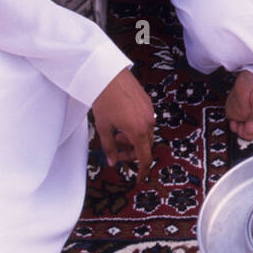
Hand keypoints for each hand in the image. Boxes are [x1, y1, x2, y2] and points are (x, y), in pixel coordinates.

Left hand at [91, 67, 155, 182]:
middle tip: (116, 151)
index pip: (144, 158)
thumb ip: (109, 147)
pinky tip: (122, 122)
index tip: (138, 178)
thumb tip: (112, 161)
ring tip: (117, 134)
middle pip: (145, 146)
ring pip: (145, 134)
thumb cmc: (104, 100)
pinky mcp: (147, 103)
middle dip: (131, 152)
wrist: (108, 74)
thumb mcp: (103, 128)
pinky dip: (136, 128)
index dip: (141, 170)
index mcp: (138, 132)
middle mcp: (148, 122)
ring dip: (133, 140)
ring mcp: (149, 112)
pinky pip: (145, 122)